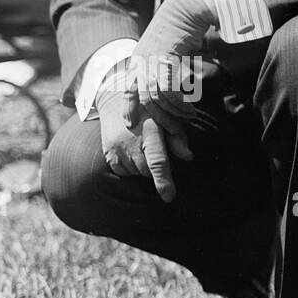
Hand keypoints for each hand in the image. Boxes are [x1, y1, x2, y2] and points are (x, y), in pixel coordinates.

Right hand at [97, 83, 188, 202]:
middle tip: (155, 150)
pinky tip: (130, 152)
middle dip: (154, 167)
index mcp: (149, 133)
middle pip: (147, 171)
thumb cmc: (148, 110)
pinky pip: (123, 172)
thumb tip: (189, 157)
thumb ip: (178, 138)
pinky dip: (129, 167)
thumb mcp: (166, 119)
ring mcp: (117, 149)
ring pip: (135, 173)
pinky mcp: (108, 154)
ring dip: (141, 167)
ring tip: (140, 148)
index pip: (157, 162)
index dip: (164, 182)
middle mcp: (130, 143)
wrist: (115, 101)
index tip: (169, 197)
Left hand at [122, 0, 217, 129]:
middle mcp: (141, 62)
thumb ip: (161, 68)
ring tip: (187, 119)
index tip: (129, 123)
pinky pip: (170, 90)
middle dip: (155, 118)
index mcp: (138, 60)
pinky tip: (190, 109)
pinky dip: (180, 104)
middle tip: (169, 131)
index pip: (127, 88)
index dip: (127, 107)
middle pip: (142, 98)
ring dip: (173, 113)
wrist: (187, 8)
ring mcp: (152, 61)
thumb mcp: (164, 49)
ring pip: (156, 97)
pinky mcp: (166, 60)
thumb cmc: (180, 29)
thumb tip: (169, 84)